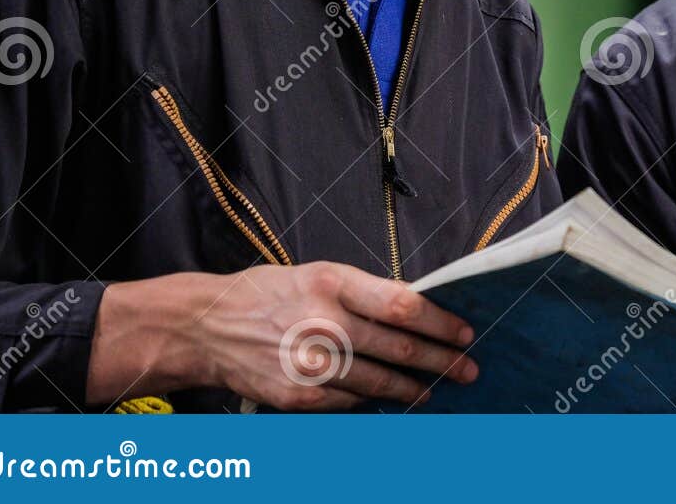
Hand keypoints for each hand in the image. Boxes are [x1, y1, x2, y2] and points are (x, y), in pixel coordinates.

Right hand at [88, 263, 478, 409]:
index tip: (464, 332)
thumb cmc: (272, 293)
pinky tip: (391, 398)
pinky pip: (350, 401)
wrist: (208, 327)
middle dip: (442, 361)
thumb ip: (367, 293)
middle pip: (399, 348)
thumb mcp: (321, 274)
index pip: (404, 306)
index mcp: (334, 283)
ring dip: (415, 387)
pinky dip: (374, 400)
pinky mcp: (299, 396)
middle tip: (467, 368)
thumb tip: (419, 313)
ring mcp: (311, 364)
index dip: (440, 324)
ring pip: (380, 382)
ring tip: (436, 388)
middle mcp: (324, 323)